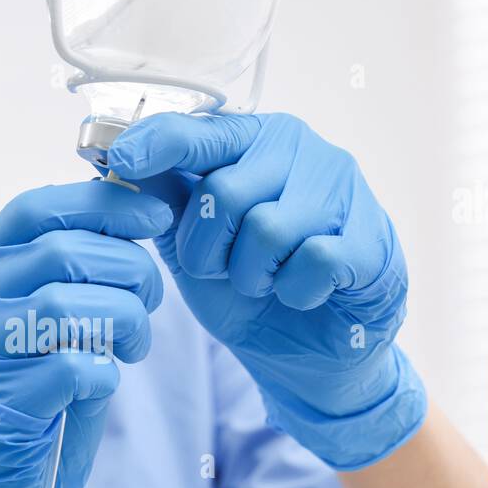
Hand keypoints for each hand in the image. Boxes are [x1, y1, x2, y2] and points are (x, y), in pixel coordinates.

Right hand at [0, 181, 170, 487]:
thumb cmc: (32, 417)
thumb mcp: (46, 334)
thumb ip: (73, 280)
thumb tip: (137, 219)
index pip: (32, 210)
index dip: (102, 204)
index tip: (157, 215)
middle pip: (60, 252)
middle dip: (128, 271)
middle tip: (152, 302)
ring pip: (66, 304)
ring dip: (124, 321)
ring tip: (134, 346)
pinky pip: (70, 366)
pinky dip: (105, 373)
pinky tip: (102, 386)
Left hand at [107, 112, 425, 469]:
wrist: (309, 356)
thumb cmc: (252, 291)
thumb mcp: (194, 247)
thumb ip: (165, 200)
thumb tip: (116, 158)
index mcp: (254, 142)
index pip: (199, 132)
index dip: (156, 144)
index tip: (119, 159)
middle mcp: (302, 151)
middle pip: (226, 193)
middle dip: (209, 250)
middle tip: (227, 271)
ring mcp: (344, 190)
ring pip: (269, 229)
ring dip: (254, 276)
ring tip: (267, 284)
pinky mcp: (371, 238)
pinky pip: (314, 260)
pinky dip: (296, 291)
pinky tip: (304, 294)